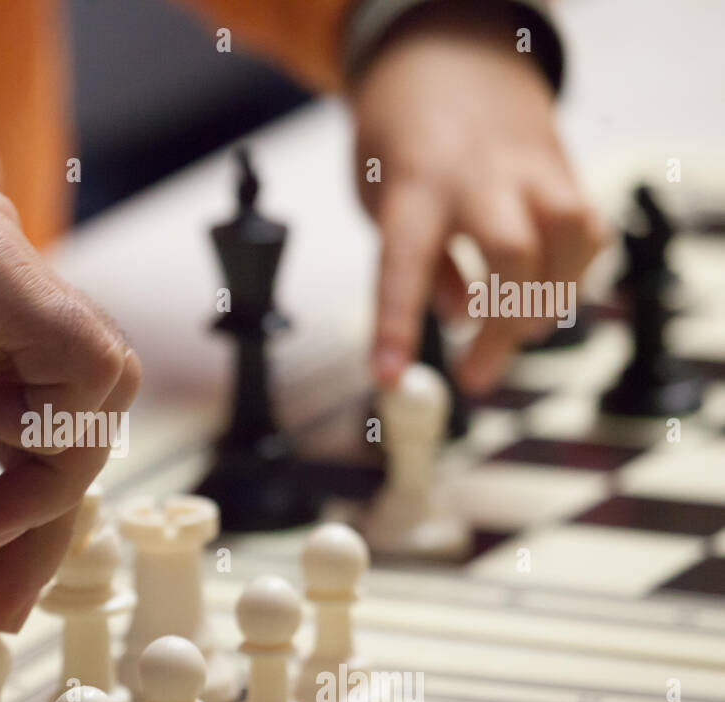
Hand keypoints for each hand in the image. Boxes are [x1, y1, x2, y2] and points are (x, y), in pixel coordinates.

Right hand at [0, 156, 140, 630]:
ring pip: (95, 394)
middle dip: (43, 522)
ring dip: (52, 484)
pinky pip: (89, 368)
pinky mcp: (2, 272)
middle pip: (69, 417)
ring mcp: (2, 268)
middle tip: (0, 601)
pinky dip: (56, 433)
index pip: (29, 419)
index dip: (20, 509)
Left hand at [350, 6, 607, 391]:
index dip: (396, 325)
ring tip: (516, 334)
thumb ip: (418, 255)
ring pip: (568, 234)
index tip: (387, 378)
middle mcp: (478, 173)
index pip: (403, 263)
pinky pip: (587, 229)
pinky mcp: (565, 169)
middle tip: (475, 378)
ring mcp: (531, 167)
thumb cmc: (403, 142)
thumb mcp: (380, 196)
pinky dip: (573, 274)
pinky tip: (543, 296)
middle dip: (499, 325)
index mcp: (412, 183)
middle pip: (510, 250)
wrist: (451, 58)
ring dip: (548, 300)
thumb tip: (458, 315)